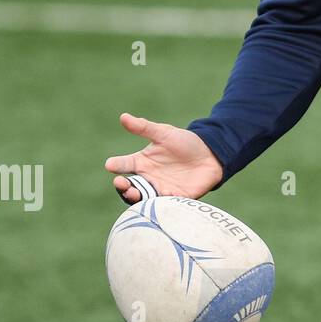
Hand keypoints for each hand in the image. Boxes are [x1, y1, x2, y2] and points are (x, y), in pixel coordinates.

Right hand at [105, 112, 223, 202]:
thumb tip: (123, 116)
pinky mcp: (175, 198)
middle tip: (120, 182)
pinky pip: (163, 204)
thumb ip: (144, 128)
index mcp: (141, 162)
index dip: (115, 165)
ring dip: (135, 197)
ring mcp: (159, 189)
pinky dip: (158, 204)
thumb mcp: (164, 133)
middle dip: (122, 186)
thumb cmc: (184, 142)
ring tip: (132, 193)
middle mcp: (147, 178)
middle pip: (128, 186)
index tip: (110, 164)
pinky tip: (156, 200)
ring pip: (142, 198)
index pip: (123, 165)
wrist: (210, 155)